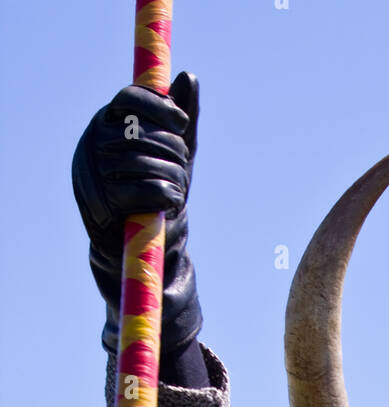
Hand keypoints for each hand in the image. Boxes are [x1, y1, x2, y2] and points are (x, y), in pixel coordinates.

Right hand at [72, 73, 201, 355]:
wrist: (133, 241)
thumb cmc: (153, 188)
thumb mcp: (172, 153)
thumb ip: (180, 118)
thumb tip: (190, 76)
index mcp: (107, 120)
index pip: (130, 98)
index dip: (159, 108)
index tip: (183, 124)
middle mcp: (94, 141)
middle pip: (142, 132)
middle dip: (173, 152)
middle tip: (184, 169)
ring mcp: (92, 172)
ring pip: (143, 162)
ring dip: (172, 177)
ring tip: (179, 190)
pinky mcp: (99, 203)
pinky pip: (140, 190)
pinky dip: (164, 197)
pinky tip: (172, 203)